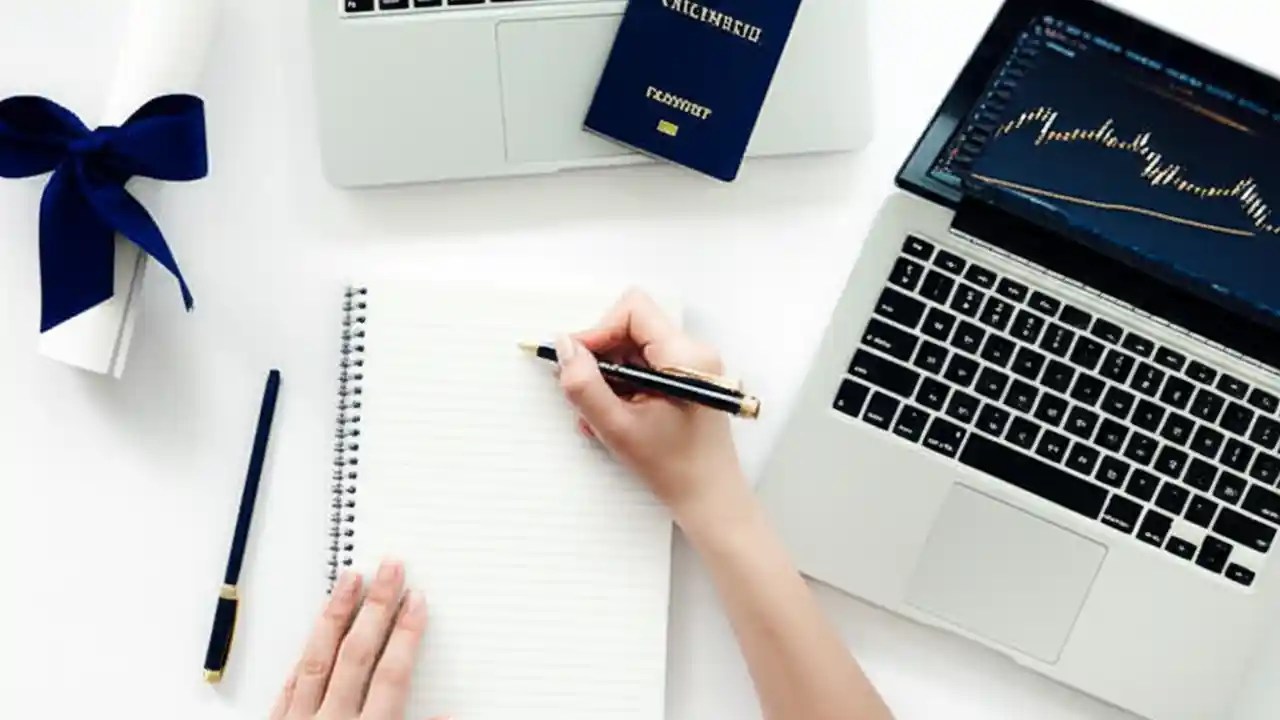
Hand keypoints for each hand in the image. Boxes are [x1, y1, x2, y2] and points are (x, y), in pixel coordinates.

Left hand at [271, 559, 446, 719]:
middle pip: (357, 654)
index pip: (391, 675)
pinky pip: (290, 683)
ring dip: (337, 615)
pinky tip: (316, 631)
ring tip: (350, 580)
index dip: (406, 636)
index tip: (416, 601)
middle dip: (376, 608)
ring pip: (318, 658)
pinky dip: (305, 654)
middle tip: (389, 570)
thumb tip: (449, 714)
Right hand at [557, 290, 747, 524]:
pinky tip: (614, 419)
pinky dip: (620, 389)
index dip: (597, 330)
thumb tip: (565, 347)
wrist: (709, 499)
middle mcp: (692, 353)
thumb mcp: (617, 427)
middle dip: (599, 360)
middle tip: (582, 394)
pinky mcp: (683, 381)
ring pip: (631, 351)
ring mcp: (689, 367)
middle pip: (630, 329)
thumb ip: (584, 385)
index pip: (632, 310)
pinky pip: (642, 369)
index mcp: (685, 356)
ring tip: (599, 417)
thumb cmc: (675, 469)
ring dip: (607, 380)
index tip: (574, 359)